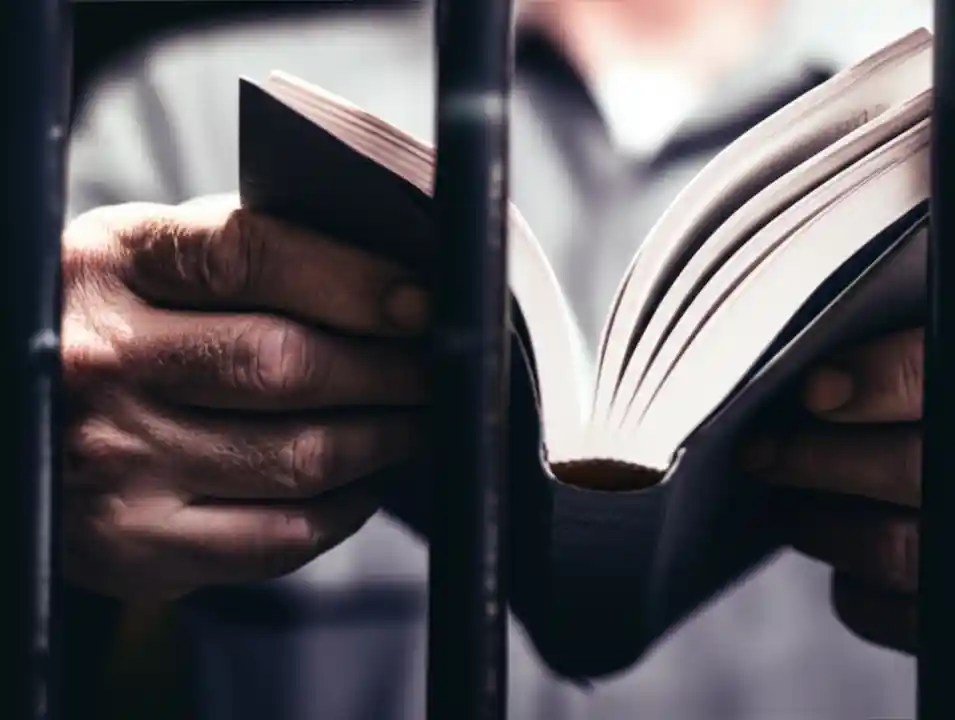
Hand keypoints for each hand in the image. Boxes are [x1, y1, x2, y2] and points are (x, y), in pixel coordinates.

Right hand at [62, 197, 429, 599]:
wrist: (14, 423)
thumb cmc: (111, 330)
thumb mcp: (144, 261)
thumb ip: (243, 249)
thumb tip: (387, 269)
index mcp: (105, 268)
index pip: (249, 257)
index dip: (355, 279)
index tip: (422, 301)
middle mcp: (97, 364)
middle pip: (285, 365)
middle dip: (391, 369)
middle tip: (436, 368)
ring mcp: (112, 464)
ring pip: (299, 458)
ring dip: (386, 438)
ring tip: (416, 417)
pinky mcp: (134, 548)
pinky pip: (281, 536)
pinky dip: (349, 508)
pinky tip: (366, 478)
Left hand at [745, 277, 954, 689]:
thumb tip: (839, 309)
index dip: (890, 376)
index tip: (816, 387)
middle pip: (933, 468)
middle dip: (821, 457)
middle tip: (766, 446)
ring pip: (915, 551)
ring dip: (825, 525)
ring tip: (789, 497)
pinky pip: (920, 617)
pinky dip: (859, 587)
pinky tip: (845, 556)